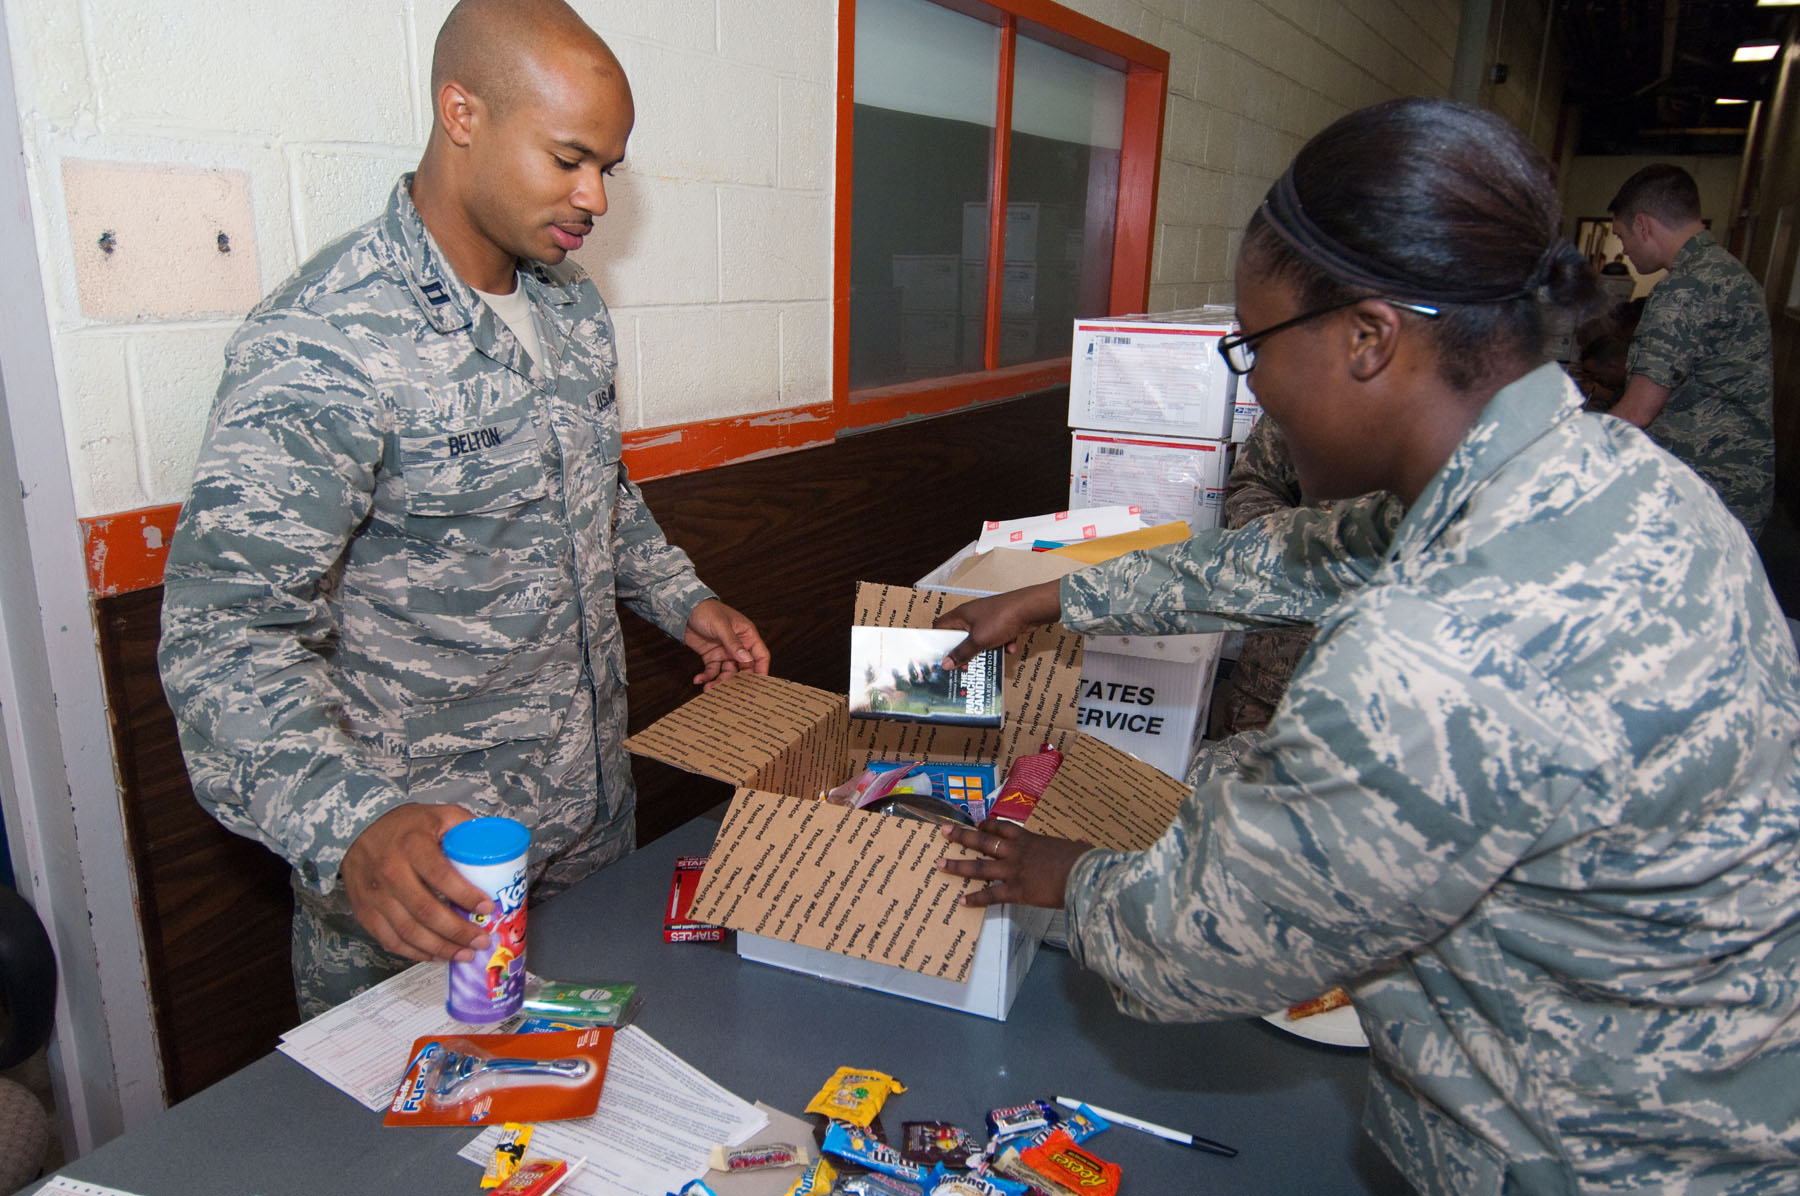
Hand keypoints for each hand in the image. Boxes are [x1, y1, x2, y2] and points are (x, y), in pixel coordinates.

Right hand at [341, 804, 493, 962]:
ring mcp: (375, 896)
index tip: (487, 907)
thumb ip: (465, 826)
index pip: (441, 876)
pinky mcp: (365, 912)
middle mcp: (390, 872)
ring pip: (409, 932)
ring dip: (440, 948)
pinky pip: (391, 940)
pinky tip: (436, 955)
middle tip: (481, 940)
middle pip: (426, 911)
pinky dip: (415, 953)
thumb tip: (497, 846)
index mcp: (412, 845)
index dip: (466, 895)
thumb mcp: (437, 814)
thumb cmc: (404, 826)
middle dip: (458, 931)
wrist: (357, 831)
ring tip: (465, 954)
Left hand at [684, 598, 770, 689]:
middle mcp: (738, 646)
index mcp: (747, 635)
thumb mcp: (721, 625)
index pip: (760, 655)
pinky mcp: (712, 656)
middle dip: (737, 681)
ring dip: (719, 682)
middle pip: (744, 669)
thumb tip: (746, 659)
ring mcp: (725, 652)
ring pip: (727, 673)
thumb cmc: (707, 610)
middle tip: (730, 691)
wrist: (684, 610)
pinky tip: (699, 680)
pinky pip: (712, 671)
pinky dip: (707, 677)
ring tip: (710, 688)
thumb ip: (733, 643)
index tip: (759, 685)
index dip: (762, 670)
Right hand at [931, 581, 1062, 667]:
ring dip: (985, 650)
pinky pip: (997, 637)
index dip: (937, 641)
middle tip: (961, 667)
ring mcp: (988, 618)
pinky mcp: (1002, 622)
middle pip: (961, 636)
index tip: (938, 657)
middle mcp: (972, 615)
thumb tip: (945, 664)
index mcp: (961, 615)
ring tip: (986, 663)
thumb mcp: (978, 640)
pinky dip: (1002, 644)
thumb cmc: (1000, 620)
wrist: (1030, 608)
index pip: (940, 626)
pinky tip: (1010, 648)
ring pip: (980, 639)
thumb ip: (962, 653)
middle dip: (963, 651)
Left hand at [937, 819, 1091, 908]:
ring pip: (979, 867)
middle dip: (961, 836)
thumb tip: (1084, 844)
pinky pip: (991, 895)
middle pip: (982, 841)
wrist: (1083, 874)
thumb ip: (1074, 846)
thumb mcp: (1075, 848)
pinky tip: (962, 901)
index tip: (977, 824)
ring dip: (957, 865)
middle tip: (944, 832)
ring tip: (939, 864)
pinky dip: (975, 899)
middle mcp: (1016, 852)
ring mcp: (1013, 871)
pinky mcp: (1015, 891)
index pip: (1002, 828)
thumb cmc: (1082, 860)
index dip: (987, 826)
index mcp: (1030, 839)